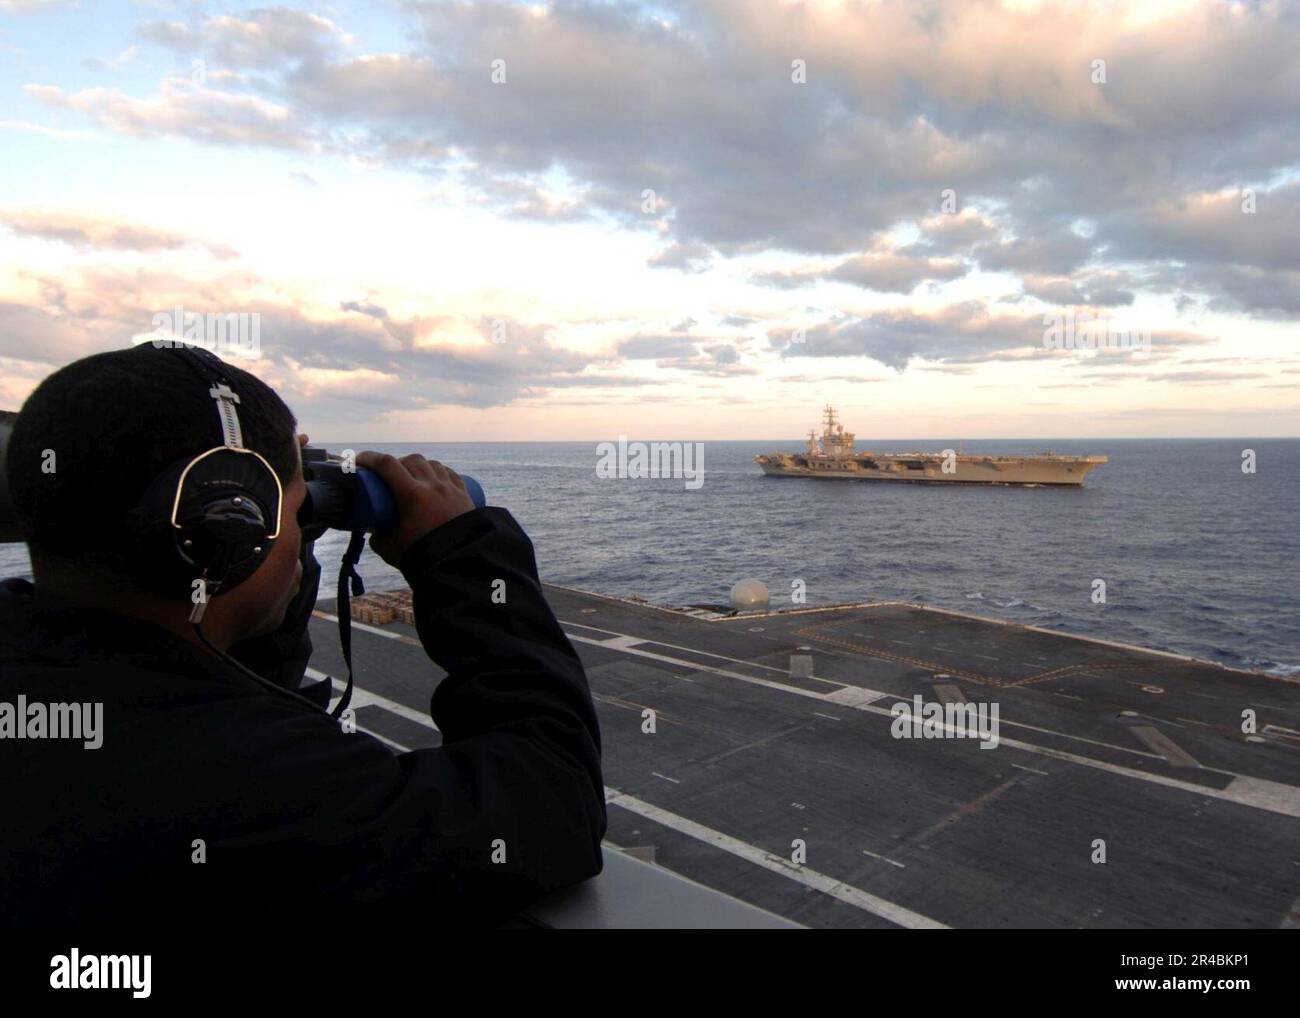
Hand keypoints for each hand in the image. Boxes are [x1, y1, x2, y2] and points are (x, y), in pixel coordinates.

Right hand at [355, 451, 476, 565]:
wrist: (461, 564)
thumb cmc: (424, 558)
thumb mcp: (391, 549)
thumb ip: (378, 538)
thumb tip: (373, 532)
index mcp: (413, 495)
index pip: (387, 465)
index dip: (370, 458)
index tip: (359, 460)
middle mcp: (433, 486)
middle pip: (411, 460)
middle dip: (396, 463)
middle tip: (388, 476)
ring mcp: (450, 489)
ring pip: (432, 464)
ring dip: (418, 466)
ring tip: (411, 477)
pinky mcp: (464, 495)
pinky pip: (449, 473)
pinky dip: (437, 472)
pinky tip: (433, 478)